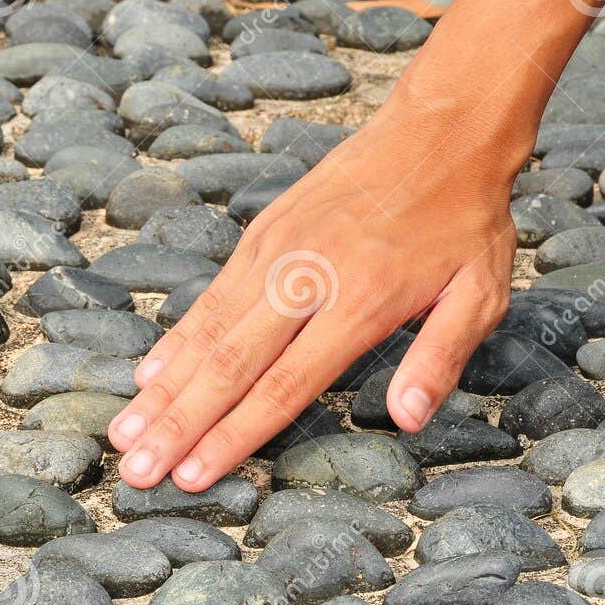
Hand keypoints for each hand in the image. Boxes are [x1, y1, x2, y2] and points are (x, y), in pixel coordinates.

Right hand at [107, 88, 521, 492]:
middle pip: (228, 366)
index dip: (233, 436)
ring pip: (206, 332)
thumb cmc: (466, 221)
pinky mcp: (263, 233)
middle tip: (138, 472)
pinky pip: (211, 296)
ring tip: (124, 435)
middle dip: (179, 425)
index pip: (282, 387)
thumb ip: (439, 358)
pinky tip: (148, 376)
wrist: (441, 128)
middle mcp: (305, 279)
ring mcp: (276, 253)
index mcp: (358, 304)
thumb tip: (408, 420)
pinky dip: (175, 340)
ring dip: (162, 389)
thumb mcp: (480, 294)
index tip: (192, 476)